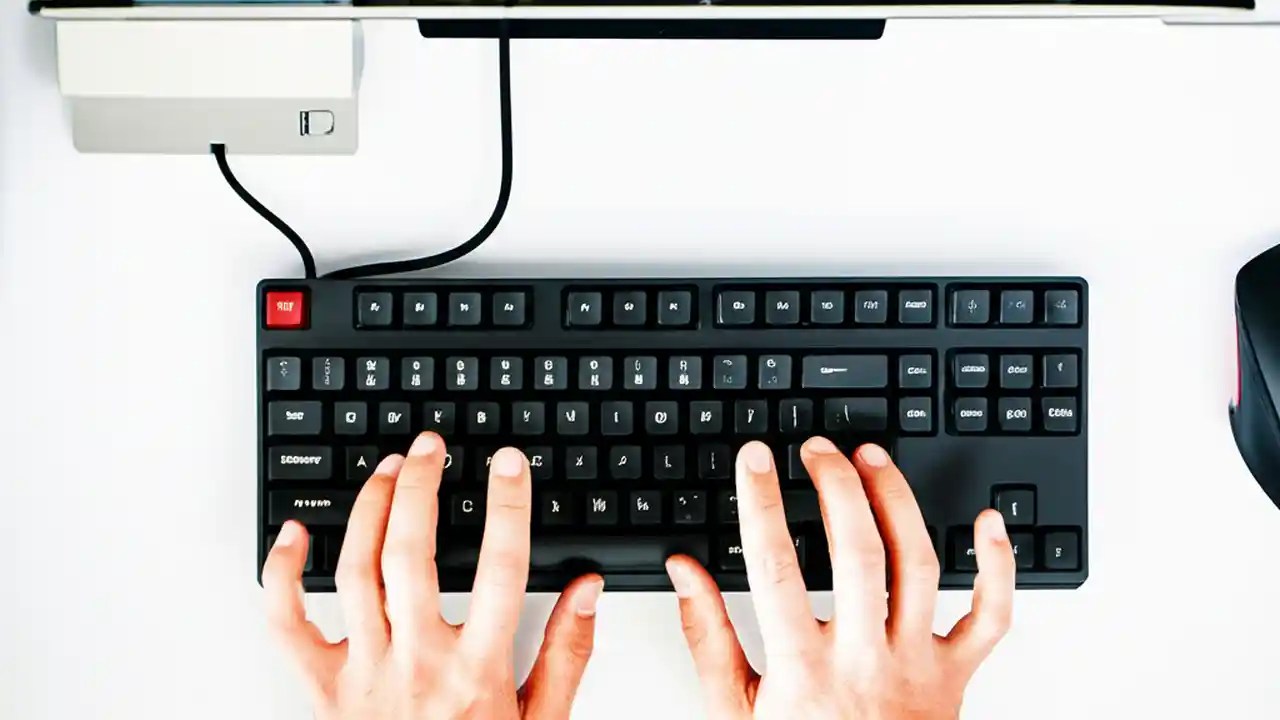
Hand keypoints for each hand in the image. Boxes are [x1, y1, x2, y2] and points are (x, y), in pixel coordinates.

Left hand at [263, 432, 603, 719]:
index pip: (499, 571)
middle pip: (412, 554)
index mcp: (476, 672)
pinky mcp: (322, 688)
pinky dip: (283, 574)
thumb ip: (566, 653)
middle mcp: (417, 664)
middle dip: (422, 488)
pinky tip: (296, 532)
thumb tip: (587, 590)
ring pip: (357, 572)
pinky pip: (287, 624)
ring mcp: (365, 672)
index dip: (507, 508)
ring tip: (389, 471)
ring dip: (370, 510)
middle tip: (432, 448)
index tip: (509, 466)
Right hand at [666, 438, 1013, 719]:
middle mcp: (864, 662)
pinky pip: (991, 618)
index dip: (761, 504)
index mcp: (803, 671)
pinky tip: (988, 522)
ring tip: (872, 459)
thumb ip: (708, 636)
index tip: (755, 459)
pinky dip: (998, 567)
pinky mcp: (956, 677)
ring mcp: (916, 667)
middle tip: (817, 450)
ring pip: (919, 568)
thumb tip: (684, 571)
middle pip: (857, 554)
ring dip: (898, 503)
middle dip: (836, 486)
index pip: (775, 568)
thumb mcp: (734, 709)